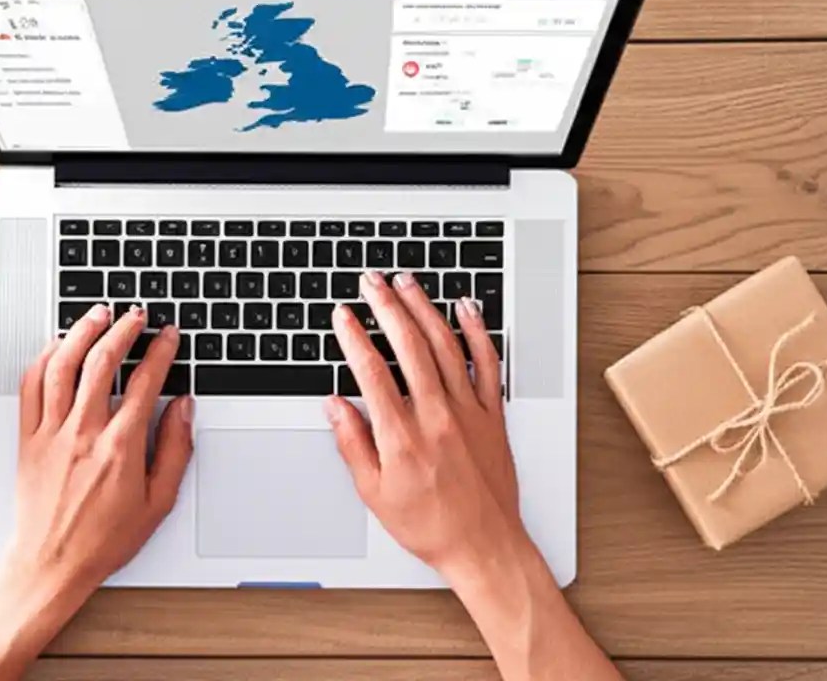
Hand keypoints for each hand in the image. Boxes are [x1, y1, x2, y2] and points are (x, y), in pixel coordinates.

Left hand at [0, 304, 192, 612]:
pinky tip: (57, 346)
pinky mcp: (28, 439)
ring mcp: (52, 433)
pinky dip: (44, 359)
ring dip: (82, 332)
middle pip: (103, 362)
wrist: (51, 564)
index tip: (168, 336)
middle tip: (135, 315)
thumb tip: (183, 410)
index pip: (146, 382)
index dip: (161, 351)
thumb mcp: (158, 502)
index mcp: (120, 447)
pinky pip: (32, 387)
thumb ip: (175, 450)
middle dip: (123, 329)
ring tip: (98, 315)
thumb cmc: (103, 540)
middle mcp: (83, 433)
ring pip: (63, 365)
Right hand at [325, 271, 525, 582]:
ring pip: (446, 345)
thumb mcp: (373, 493)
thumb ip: (352, 444)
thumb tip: (334, 405)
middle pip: (409, 346)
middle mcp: (436, 416)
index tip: (343, 315)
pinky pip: (487, 363)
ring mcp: (468, 412)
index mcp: (402, 436)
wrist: (483, 545)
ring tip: (407, 282)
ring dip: (424, 308)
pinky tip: (465, 308)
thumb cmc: (429, 525)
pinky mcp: (491, 414)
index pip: (372, 371)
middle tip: (372, 281)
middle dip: (387, 306)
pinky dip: (477, 331)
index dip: (354, 337)